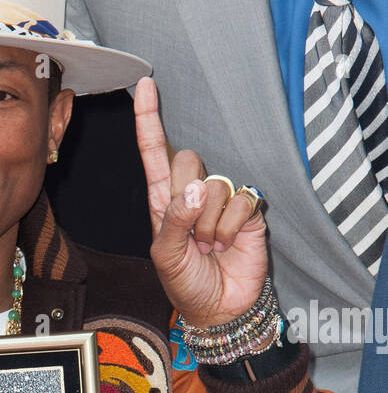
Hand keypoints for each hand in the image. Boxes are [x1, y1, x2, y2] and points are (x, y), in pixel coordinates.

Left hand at [134, 76, 267, 327]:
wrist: (219, 308)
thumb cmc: (186, 281)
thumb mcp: (165, 256)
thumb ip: (174, 220)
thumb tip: (197, 188)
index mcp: (163, 199)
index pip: (155, 152)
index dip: (149, 119)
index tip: (144, 84)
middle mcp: (192, 192)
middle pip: (188, 160)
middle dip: (187, 198)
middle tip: (191, 235)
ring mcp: (222, 199)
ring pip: (214, 185)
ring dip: (209, 224)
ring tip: (210, 246)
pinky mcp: (248, 210)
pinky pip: (240, 202)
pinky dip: (230, 228)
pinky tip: (228, 245)